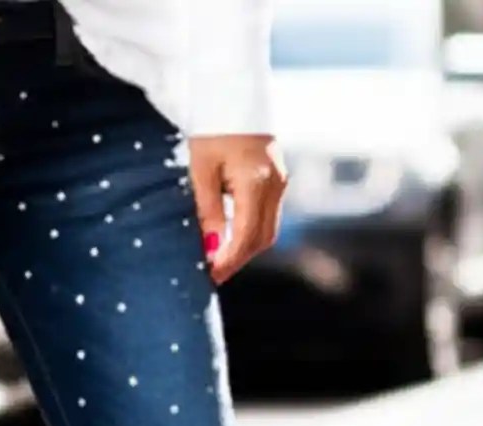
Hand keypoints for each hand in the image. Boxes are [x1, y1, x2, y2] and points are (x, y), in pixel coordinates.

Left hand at [189, 135, 288, 285]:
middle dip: (238, 258)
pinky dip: (250, 230)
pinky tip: (229, 234)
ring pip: (268, 229)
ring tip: (217, 257)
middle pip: (262, 238)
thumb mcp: (202, 170)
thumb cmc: (211, 129)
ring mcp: (280, 181)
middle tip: (211, 272)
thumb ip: (209, 210)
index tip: (209, 274)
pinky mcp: (278, 178)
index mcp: (256, 182)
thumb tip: (212, 246)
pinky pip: (268, 214)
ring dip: (244, 246)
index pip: (247, 235)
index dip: (229, 260)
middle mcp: (275, 185)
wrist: (233, 93)